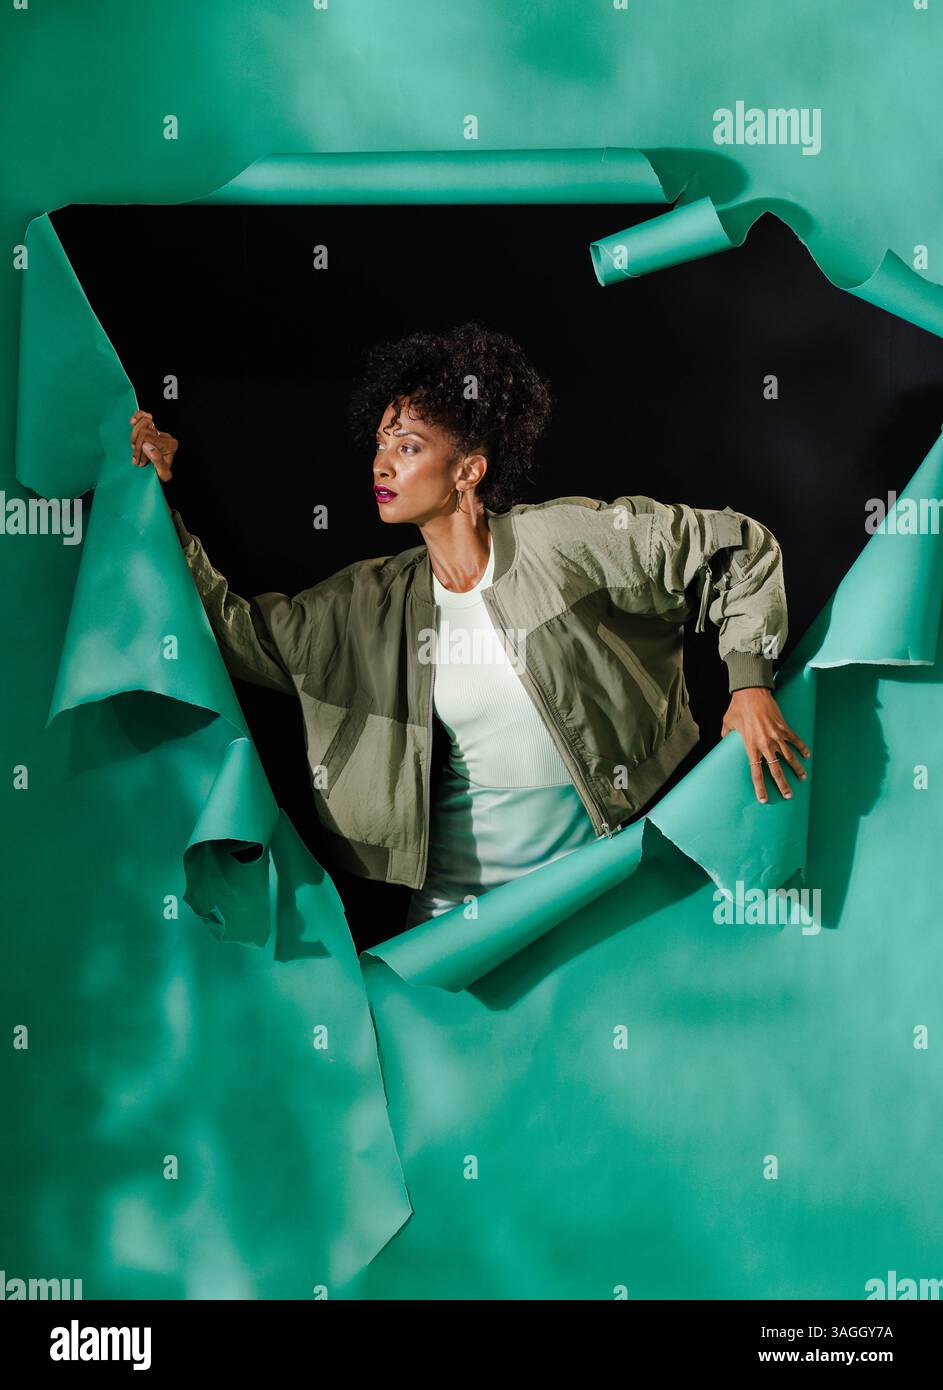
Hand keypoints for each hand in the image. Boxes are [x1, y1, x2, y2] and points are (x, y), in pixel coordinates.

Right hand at [129, 409, 177, 482]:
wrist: (158, 475)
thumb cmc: (161, 475)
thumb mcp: (162, 474)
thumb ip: (158, 461)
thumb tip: (147, 446)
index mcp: (171, 445)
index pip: (149, 439)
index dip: (141, 450)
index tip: (140, 462)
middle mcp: (166, 436)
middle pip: (144, 432)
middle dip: (137, 446)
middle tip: (137, 458)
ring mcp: (158, 431)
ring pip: (141, 424)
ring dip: (134, 439)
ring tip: (136, 451)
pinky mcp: (151, 429)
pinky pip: (144, 416)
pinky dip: (137, 417)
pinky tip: (132, 422)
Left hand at [721, 687, 810, 803]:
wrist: (751, 692)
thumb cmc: (738, 707)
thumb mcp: (728, 722)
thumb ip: (726, 734)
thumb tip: (723, 738)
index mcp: (750, 747)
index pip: (756, 773)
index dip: (760, 788)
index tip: (764, 799)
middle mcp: (765, 744)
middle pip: (776, 770)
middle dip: (783, 785)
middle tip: (788, 796)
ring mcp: (776, 736)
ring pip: (789, 757)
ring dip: (797, 769)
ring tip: (802, 779)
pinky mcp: (784, 727)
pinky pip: (795, 740)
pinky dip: (802, 748)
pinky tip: (807, 756)